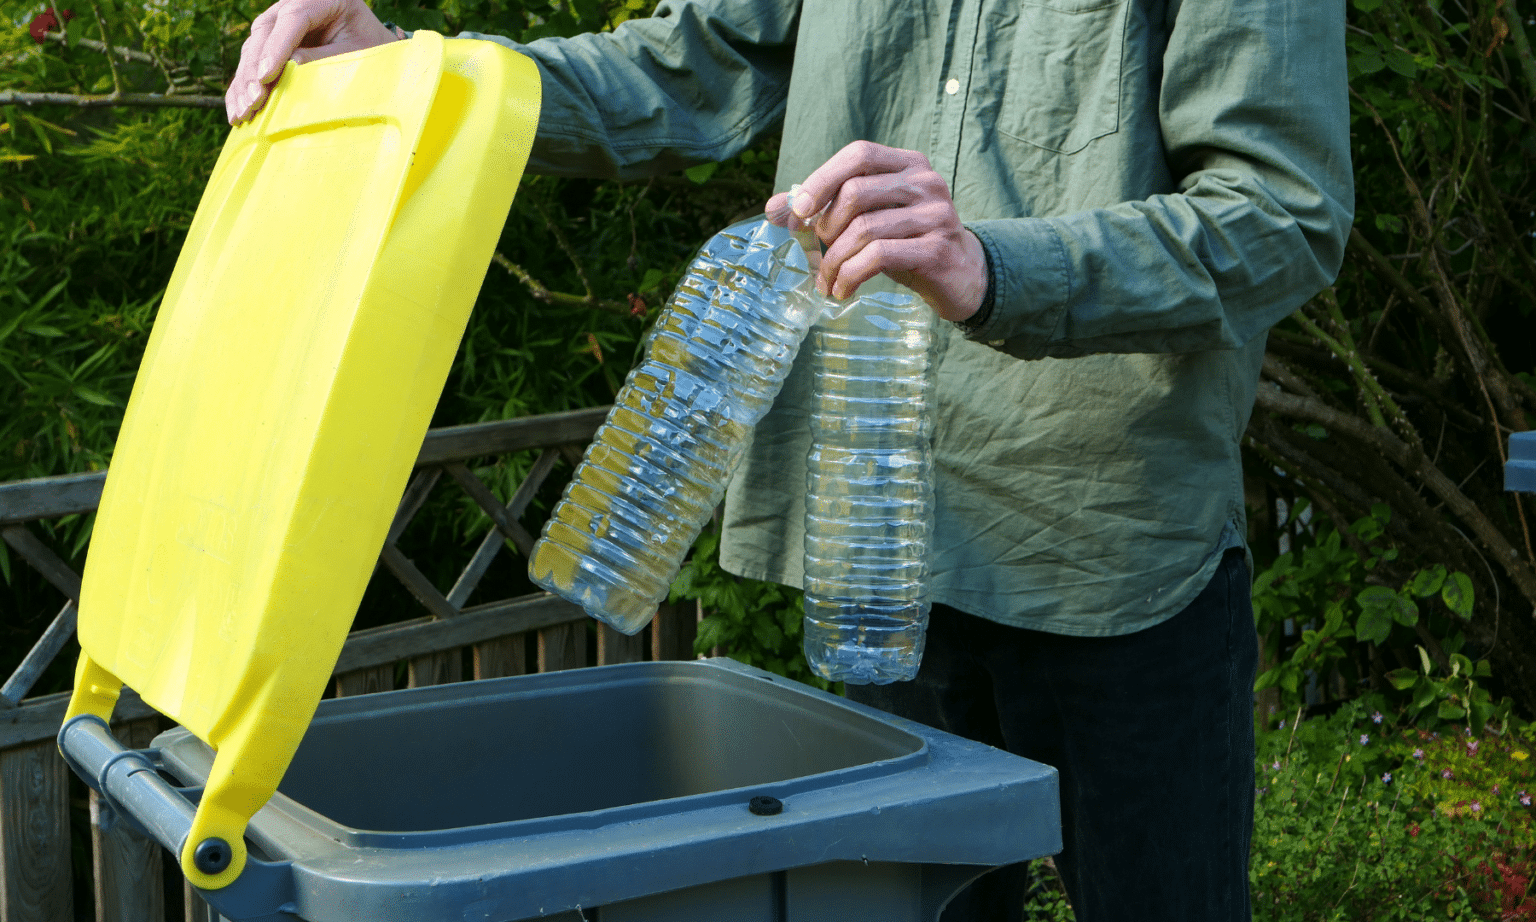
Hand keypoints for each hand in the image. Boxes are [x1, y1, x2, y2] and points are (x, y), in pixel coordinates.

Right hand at [225, 0, 398, 124]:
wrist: (373, 45)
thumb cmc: (371, 47)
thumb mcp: (357, 52)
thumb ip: (325, 58)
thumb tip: (287, 69)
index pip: (294, 18)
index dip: (277, 48)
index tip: (266, 77)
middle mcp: (293, 4)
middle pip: (266, 33)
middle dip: (255, 69)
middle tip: (253, 101)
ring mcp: (278, 21)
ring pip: (252, 47)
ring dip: (244, 82)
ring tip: (242, 113)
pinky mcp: (270, 40)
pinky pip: (251, 61)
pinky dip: (242, 86)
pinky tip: (236, 110)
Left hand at [764, 141, 986, 322]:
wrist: (963, 276)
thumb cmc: (908, 242)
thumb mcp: (871, 218)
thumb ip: (827, 208)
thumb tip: (773, 208)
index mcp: (908, 164)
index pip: (859, 154)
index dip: (822, 178)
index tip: (797, 211)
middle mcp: (925, 182)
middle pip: (856, 192)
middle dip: (825, 227)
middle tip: (818, 253)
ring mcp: (936, 215)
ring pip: (864, 229)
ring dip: (834, 261)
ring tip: (826, 281)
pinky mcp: (936, 249)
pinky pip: (879, 256)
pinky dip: (850, 275)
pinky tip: (842, 290)